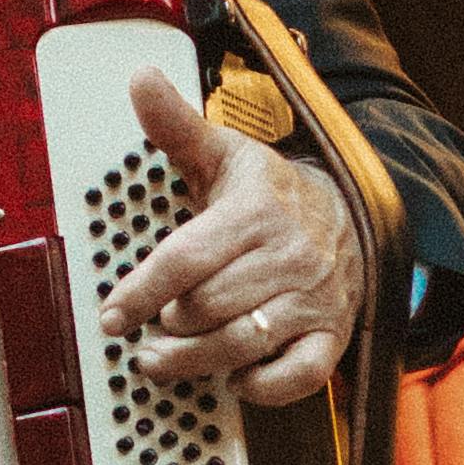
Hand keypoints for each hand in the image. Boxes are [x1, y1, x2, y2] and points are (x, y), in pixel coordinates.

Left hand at [105, 75, 362, 405]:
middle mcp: (288, 256)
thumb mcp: (223, 153)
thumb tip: (139, 78)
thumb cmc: (270, 193)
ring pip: (245, 342)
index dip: (143, 291)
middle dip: (169, 325)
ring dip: (195, 361)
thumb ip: (176, 126)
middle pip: (209, 306)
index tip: (113, 316)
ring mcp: (314, 299)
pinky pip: (298, 375)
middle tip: (147, 332)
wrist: (351, 216)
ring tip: (163, 361)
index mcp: (255, 211)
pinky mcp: (332, 335)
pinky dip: (261, 386)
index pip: (188, 258)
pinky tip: (234, 377)